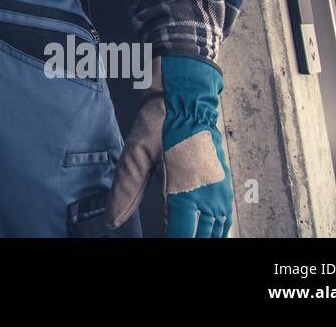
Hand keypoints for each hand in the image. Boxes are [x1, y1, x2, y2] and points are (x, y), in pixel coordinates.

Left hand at [105, 53, 233, 236]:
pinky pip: (224, 217)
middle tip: (168, 238)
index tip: (160, 242)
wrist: (187, 94)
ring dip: (202, 237)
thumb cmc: (162, 120)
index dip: (171, 240)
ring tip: (184, 236)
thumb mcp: (137, 153)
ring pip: (216, 230)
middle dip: (186, 239)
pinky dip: (214, 229)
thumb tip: (111, 220)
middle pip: (201, 236)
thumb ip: (126, 189)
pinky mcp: (224, 182)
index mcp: (186, 191)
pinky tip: (203, 231)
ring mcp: (220, 189)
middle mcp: (208, 194)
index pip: (181, 234)